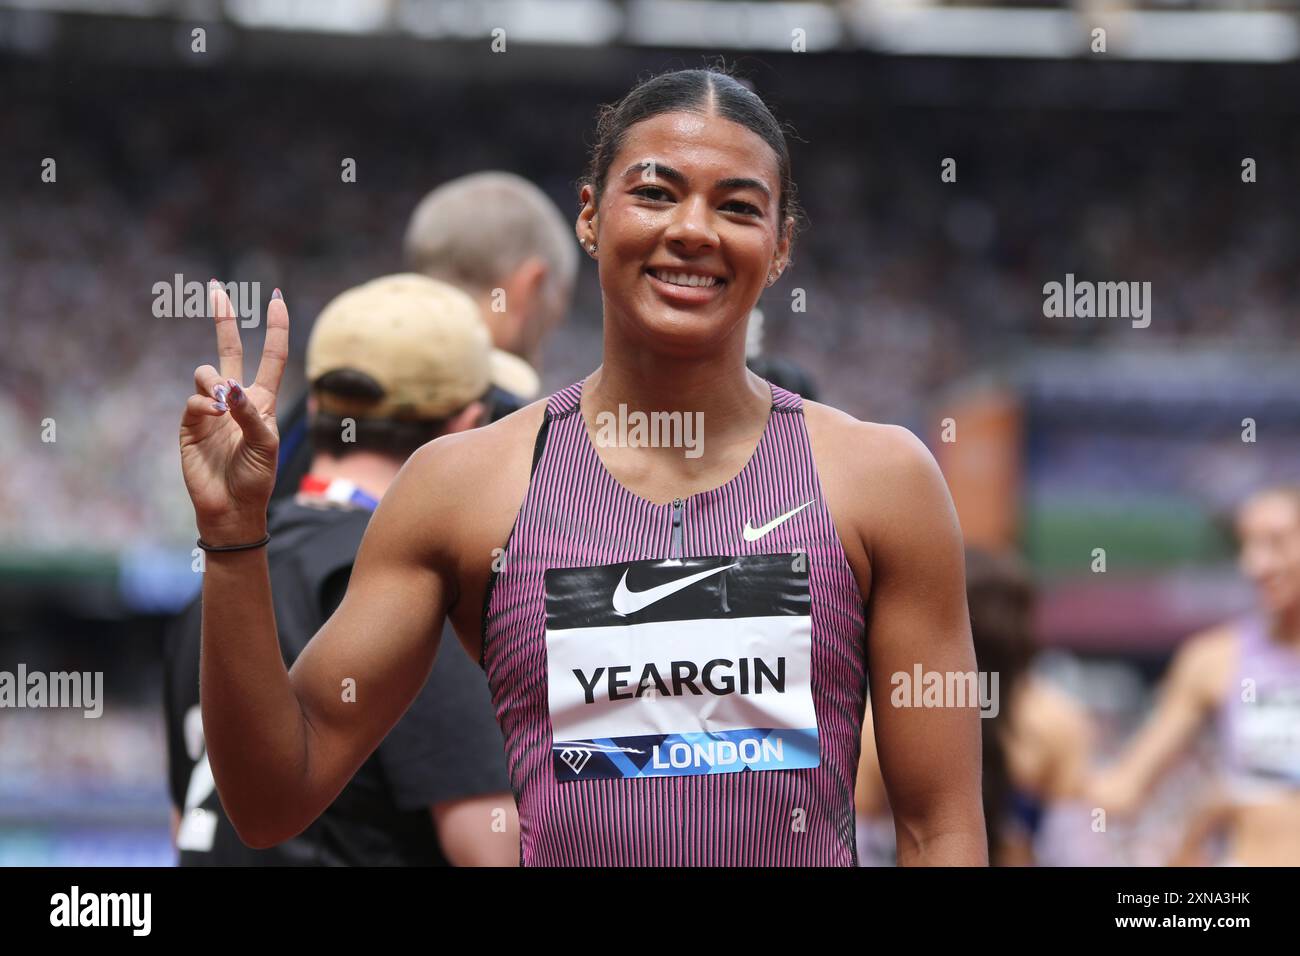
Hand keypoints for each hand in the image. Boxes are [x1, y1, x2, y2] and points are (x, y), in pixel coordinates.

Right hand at [180, 280, 288, 545]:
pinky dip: (203, 406)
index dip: (275, 329)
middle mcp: (235, 399)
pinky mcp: (190, 424)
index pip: (271, 357)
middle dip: (224, 319)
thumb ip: (251, 413)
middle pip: (230, 350)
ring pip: (207, 374)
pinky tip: (211, 418)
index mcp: (261, 400)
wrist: (231, 507)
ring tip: (222, 404)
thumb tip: (229, 387)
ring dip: (214, 382)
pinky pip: (194, 401)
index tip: (277, 299)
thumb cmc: (256, 477)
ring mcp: (210, 409)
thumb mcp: (267, 444)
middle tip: (216, 289)